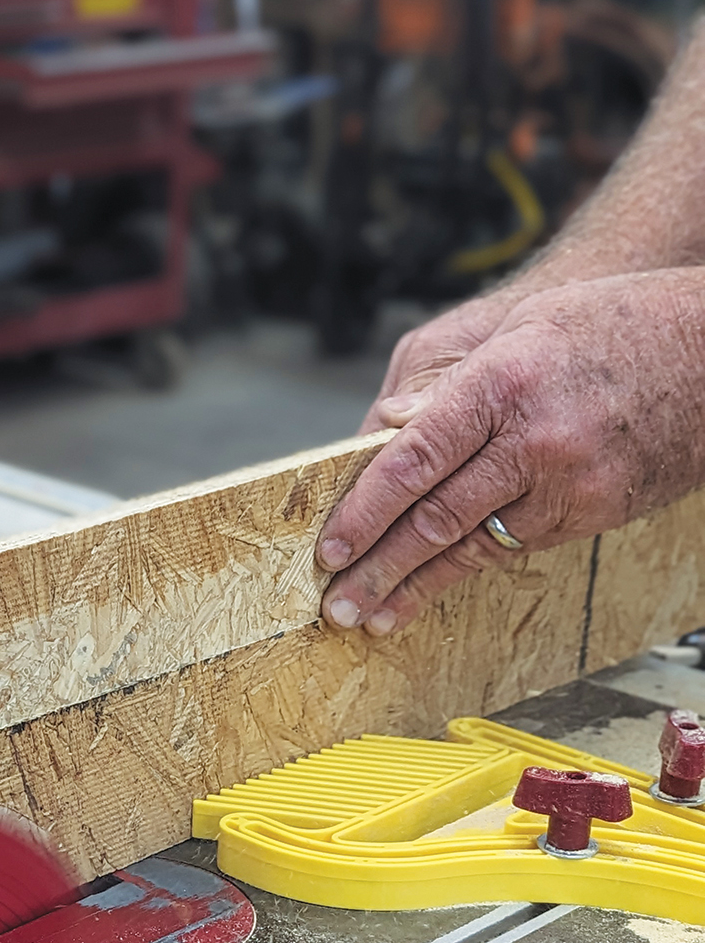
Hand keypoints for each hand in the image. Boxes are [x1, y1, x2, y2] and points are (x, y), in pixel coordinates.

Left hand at [318, 269, 704, 633]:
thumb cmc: (613, 324)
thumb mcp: (521, 328)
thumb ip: (447, 383)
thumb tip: (387, 429)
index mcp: (504, 383)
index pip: (413, 460)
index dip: (364, 511)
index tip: (330, 547)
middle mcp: (534, 441)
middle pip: (435, 518)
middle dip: (378, 568)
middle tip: (337, 605)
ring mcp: (567, 484)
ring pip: (472, 546)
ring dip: (416, 587)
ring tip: (374, 617)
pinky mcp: (590, 513)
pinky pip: (514, 545)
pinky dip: (468, 568)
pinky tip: (432, 589)